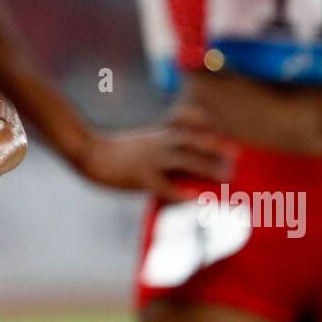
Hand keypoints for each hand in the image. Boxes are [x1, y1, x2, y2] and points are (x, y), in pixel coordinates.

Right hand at [76, 104, 234, 201]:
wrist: (87, 152)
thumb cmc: (112, 152)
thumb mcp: (138, 143)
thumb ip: (157, 148)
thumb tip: (177, 164)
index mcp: (155, 133)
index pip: (185, 121)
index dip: (206, 124)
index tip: (224, 130)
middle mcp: (156, 141)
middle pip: (191, 141)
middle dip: (214, 149)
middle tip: (235, 159)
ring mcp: (148, 158)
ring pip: (184, 159)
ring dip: (207, 167)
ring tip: (226, 178)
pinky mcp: (139, 176)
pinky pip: (164, 185)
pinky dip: (181, 192)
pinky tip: (195, 199)